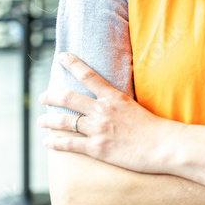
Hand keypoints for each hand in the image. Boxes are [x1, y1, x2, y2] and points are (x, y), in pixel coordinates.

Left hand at [37, 52, 175, 173]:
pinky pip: (69, 144)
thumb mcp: (136, 106)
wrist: (164, 145)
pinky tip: (47, 143)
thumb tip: (110, 100)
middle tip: (43, 96)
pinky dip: (55, 143)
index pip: (88, 75)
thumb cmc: (155, 128)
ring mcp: (98, 129)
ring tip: (40, 121)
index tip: (61, 56)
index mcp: (114, 97)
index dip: (72, 64)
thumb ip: (119, 103)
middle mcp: (102, 110)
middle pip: (69, 98)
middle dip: (51, 96)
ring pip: (64, 121)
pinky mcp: (97, 148)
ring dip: (48, 121)